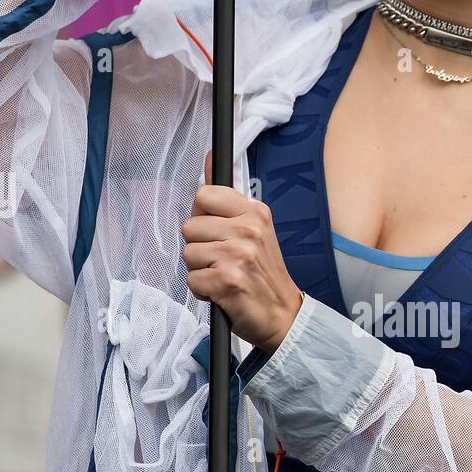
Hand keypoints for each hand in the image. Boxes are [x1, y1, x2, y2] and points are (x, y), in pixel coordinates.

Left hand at [181, 151, 302, 351]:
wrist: (283, 315)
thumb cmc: (263, 274)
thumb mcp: (254, 228)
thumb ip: (227, 195)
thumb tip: (210, 156)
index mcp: (255, 212)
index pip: (204, 195)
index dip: (203, 217)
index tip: (218, 233)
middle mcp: (249, 230)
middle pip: (189, 227)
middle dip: (200, 248)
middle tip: (223, 261)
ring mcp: (238, 255)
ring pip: (188, 254)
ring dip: (201, 271)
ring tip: (224, 276)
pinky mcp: (227, 281)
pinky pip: (192, 280)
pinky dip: (203, 292)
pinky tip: (223, 293)